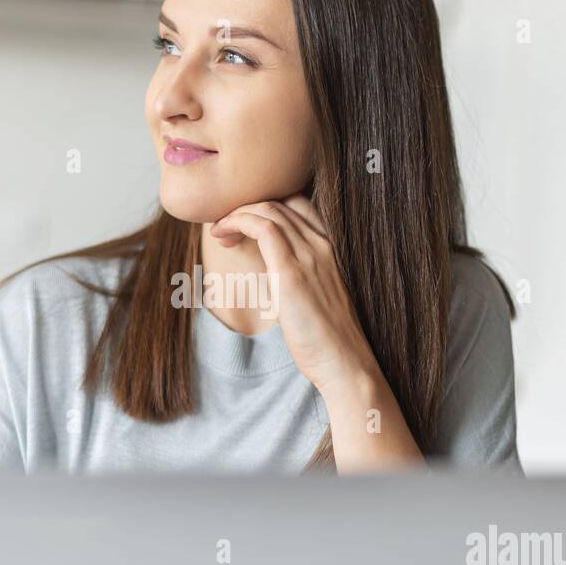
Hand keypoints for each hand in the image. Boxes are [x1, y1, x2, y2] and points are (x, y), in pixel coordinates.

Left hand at [208, 194, 381, 396]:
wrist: (345, 363)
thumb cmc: (328, 338)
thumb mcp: (315, 295)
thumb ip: (297, 275)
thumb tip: (271, 271)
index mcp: (331, 248)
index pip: (298, 204)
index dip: (266, 206)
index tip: (243, 224)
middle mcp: (322, 245)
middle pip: (280, 201)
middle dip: (246, 207)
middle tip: (224, 228)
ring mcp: (310, 256)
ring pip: (269, 209)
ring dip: (237, 213)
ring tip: (220, 232)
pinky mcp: (292, 273)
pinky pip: (262, 228)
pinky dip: (238, 222)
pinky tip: (223, 235)